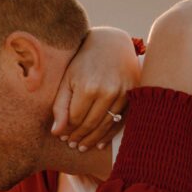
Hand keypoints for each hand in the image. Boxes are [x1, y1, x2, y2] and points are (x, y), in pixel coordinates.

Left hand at [52, 27, 140, 151]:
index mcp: (88, 86)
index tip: (62, 137)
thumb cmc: (84, 61)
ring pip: (106, 126)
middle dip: (79, 137)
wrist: (112, 44)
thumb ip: (60, 106)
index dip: (68, 130)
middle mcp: (108, 91)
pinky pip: (121, 122)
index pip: (76, 119)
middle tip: (72, 145)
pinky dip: (110, 135)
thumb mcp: (68, 79)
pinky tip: (100, 144)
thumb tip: (57, 133)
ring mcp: (123, 94)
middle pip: (91, 124)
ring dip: (93, 140)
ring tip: (82, 146)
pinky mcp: (133, 96)